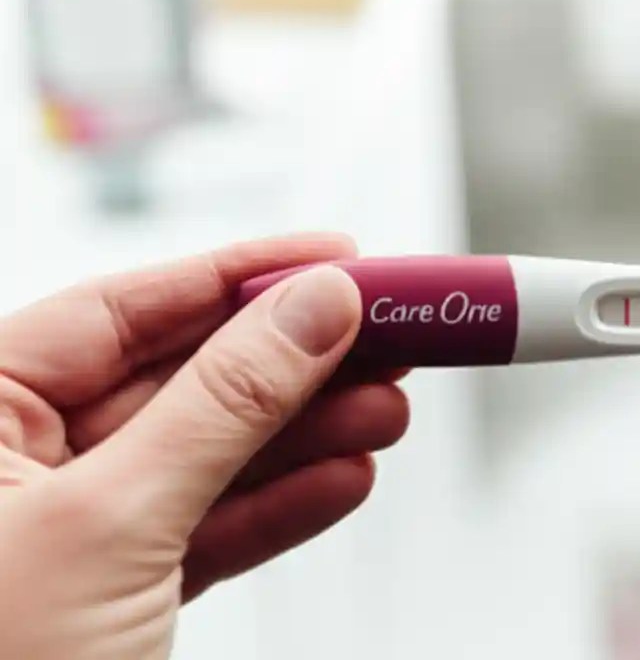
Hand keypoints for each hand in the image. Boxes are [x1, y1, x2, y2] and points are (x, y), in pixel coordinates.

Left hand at [0, 235, 408, 658]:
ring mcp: (73, 529)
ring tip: (391, 403)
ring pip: (211, 454)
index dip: (242, 275)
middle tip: (392, 328)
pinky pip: (213, 529)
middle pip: (185, 378)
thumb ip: (224, 404)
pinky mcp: (119, 592)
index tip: (337, 256)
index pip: (125, 308)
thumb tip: (314, 309)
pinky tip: (347, 477)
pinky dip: (284, 508)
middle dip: (295, 359)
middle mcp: (17, 460)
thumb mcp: (109, 521)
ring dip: (309, 433)